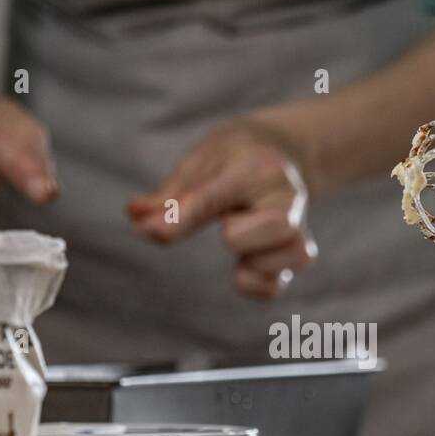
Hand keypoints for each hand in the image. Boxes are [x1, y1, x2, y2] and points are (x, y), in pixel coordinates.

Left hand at [127, 119, 315, 298]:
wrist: (279, 150)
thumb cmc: (234, 156)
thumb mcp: (201, 162)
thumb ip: (171, 196)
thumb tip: (136, 220)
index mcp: (260, 167)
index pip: (217, 199)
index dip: (178, 217)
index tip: (148, 227)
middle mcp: (289, 197)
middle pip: (279, 226)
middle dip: (238, 235)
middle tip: (227, 224)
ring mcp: (298, 226)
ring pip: (297, 255)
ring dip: (257, 263)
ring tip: (241, 252)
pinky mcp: (293, 253)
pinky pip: (277, 284)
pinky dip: (256, 286)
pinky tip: (240, 271)